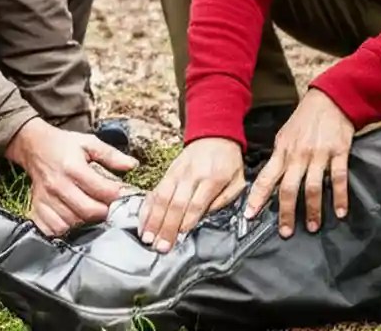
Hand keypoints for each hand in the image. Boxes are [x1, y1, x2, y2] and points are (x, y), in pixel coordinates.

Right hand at [7, 119, 137, 236]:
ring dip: (87, 220)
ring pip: (74, 222)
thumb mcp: (89, 143)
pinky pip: (55, 229)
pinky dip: (67, 227)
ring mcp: (47, 199)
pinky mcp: (38, 209)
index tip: (123, 194)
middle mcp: (59, 185)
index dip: (117, 195)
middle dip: (105, 211)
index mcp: (73, 167)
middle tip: (109, 206)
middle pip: (89, 211)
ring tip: (92, 209)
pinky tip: (74, 217)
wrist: (34, 147)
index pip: (102, 191)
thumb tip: (132, 165)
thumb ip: (111, 155)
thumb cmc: (64, 146)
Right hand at [137, 137, 245, 252]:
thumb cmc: (229, 162)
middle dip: (166, 227)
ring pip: (161, 198)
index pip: (196, 204)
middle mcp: (192, 175)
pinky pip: (155, 191)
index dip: (186, 222)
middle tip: (160, 246)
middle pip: (176, 203)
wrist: (216, 134)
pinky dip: (147, 208)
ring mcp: (177, 173)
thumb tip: (206, 217)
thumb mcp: (238, 180)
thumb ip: (225, 200)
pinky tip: (142, 222)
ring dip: (153, 220)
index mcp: (213, 178)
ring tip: (147, 238)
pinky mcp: (168, 172)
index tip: (179, 238)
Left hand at [244, 89, 352, 237]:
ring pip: (313, 186)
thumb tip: (269, 178)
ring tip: (313, 226)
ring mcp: (318, 154)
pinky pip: (338, 177)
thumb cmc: (305, 120)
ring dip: (313, 209)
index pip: (267, 178)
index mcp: (283, 152)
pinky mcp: (338, 152)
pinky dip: (339, 196)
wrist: (329, 100)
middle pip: (289, 188)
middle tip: (286, 232)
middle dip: (286, 212)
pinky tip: (340, 211)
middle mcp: (298, 155)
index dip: (257, 197)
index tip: (250, 215)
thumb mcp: (284, 136)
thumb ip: (279, 158)